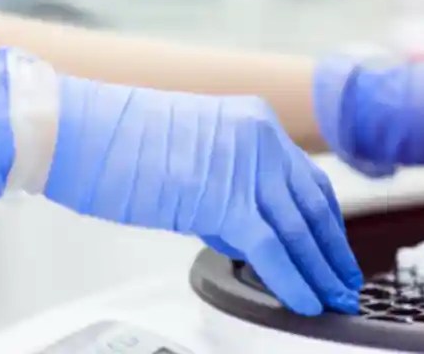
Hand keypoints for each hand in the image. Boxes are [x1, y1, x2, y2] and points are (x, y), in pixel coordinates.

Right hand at [0, 51, 361, 315]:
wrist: (76, 130)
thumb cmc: (117, 144)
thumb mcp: (194, 159)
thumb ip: (231, 192)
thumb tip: (252, 235)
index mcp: (254, 123)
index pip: (307, 181)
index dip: (328, 224)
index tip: (338, 253)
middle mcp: (259, 137)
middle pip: (312, 206)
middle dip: (332, 253)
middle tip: (347, 284)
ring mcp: (244, 165)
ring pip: (298, 229)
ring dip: (320, 272)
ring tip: (332, 300)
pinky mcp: (223, 198)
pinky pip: (270, 247)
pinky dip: (292, 279)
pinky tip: (304, 301)